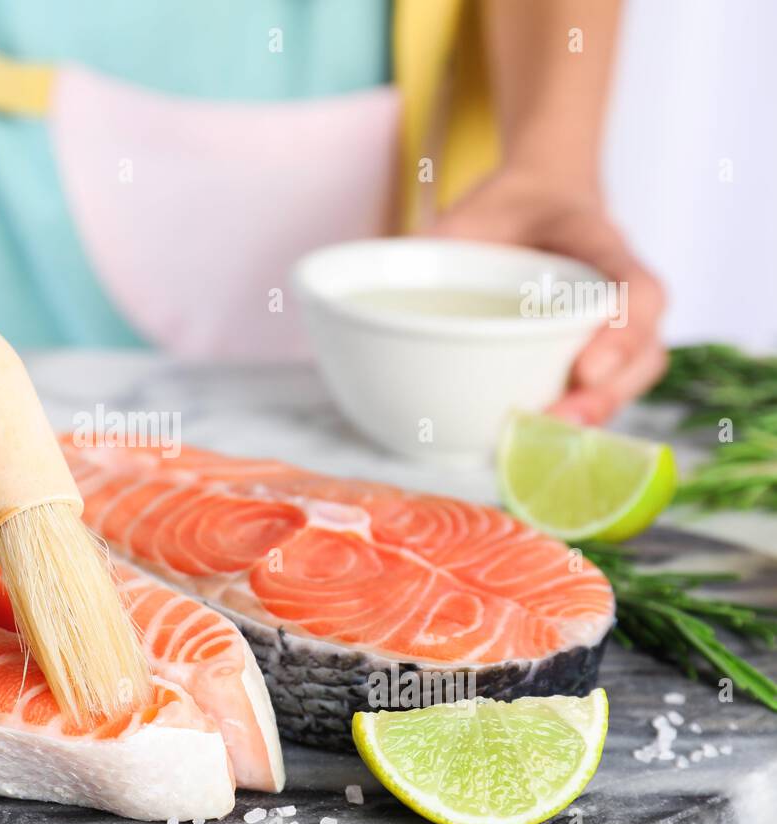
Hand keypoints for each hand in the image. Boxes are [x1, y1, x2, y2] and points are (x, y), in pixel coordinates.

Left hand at [427, 166, 666, 424]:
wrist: (533, 203)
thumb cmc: (504, 211)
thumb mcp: (466, 214)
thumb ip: (425, 250)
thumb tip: (349, 299)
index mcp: (597, 244)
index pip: (634, 288)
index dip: (622, 332)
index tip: (584, 369)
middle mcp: (617, 292)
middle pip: (646, 352)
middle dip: (606, 396)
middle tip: (556, 422)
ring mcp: (613, 328)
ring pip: (630, 381)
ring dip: (591, 418)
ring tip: (541, 445)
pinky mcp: (589, 357)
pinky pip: (598, 392)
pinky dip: (571, 422)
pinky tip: (530, 447)